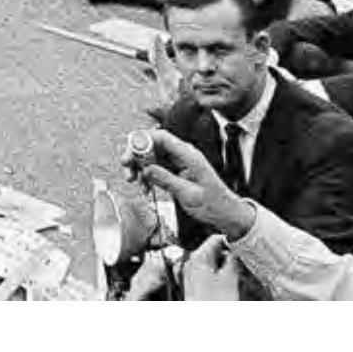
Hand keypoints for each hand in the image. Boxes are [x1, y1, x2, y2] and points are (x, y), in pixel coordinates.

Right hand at [143, 125, 248, 239]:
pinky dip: (146, 176)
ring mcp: (178, 163)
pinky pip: (156, 168)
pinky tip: (144, 187)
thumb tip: (146, 169)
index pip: (161, 137)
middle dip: (136, 155)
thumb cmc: (214, 204)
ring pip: (151, 156)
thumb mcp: (188, 194)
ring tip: (134, 180)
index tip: (132, 155)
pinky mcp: (175, 171)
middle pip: (152, 145)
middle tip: (127, 167)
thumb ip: (166, 179)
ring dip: (139, 167)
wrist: (225, 214)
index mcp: (189, 155)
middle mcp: (183, 155)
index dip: (142, 141)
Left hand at [182, 233, 243, 300]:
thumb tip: (236, 248)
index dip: (230, 240)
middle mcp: (192, 264)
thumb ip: (233, 259)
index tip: (241, 243)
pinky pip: (210, 273)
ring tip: (239, 274)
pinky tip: (231, 282)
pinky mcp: (196, 285)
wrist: (204, 322)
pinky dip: (221, 275)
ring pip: (213, 263)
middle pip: (213, 251)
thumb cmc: (213, 304)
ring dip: (226, 266)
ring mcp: (192, 275)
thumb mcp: (229, 277)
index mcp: (197, 258)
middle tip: (242, 261)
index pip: (214, 239)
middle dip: (229, 255)